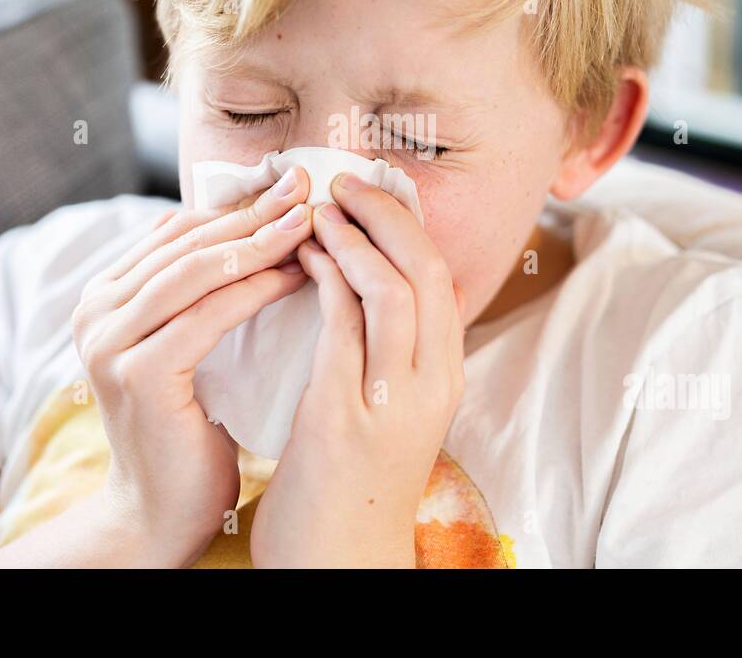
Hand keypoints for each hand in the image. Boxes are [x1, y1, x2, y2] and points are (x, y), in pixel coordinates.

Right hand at [70, 167, 313, 566]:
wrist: (160, 510)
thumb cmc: (188, 425)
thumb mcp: (187, 343)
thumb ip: (200, 291)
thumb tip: (258, 222)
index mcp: (104, 297)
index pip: (177, 231)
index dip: (236, 204)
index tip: (293, 186)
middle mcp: (94, 312)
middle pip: (186, 243)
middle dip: (252, 211)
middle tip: (306, 188)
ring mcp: (108, 343)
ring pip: (195, 272)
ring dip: (258, 241)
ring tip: (309, 222)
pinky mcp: (138, 375)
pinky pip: (206, 316)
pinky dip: (254, 290)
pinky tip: (295, 275)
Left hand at [250, 171, 465, 567]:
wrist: (337, 561)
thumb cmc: (351, 482)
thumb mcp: (391, 410)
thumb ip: (398, 352)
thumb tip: (403, 289)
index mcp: (443, 378)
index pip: (441, 277)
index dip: (408, 224)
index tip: (372, 191)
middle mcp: (431, 384)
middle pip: (427, 269)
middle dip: (387, 213)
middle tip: (344, 181)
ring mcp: (393, 400)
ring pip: (391, 288)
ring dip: (354, 237)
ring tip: (318, 209)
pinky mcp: (346, 416)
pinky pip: (342, 324)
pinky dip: (323, 278)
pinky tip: (298, 258)